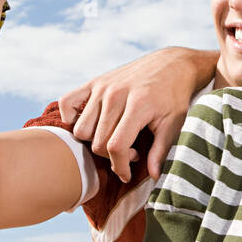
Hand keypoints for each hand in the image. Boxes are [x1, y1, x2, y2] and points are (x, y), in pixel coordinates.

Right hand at [58, 47, 208, 182]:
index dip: (120, 167)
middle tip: (131, 152)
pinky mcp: (94, 81)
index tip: (127, 174)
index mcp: (137, 105)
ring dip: (94, 141)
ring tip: (116, 138)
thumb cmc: (175, 97)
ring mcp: (102, 87)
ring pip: (81, 129)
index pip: (115, 146)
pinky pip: (67, 103)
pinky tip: (93, 124)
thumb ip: (161, 151)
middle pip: (97, 142)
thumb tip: (154, 177)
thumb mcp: (174, 124)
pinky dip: (72, 117)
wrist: (172, 65)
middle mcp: (115, 94)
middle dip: (112, 157)